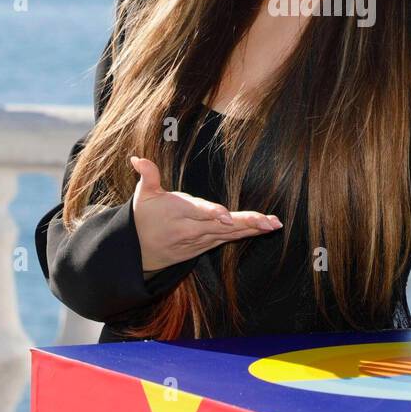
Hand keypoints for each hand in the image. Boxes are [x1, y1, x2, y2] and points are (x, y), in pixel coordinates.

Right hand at [129, 155, 280, 273]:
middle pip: (221, 226)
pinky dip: (246, 234)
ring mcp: (200, 240)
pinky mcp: (205, 246)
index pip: (197, 212)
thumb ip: (147, 175)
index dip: (212, 213)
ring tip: (273, 224)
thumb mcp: (142, 195)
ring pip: (229, 234)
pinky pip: (228, 240)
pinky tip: (264, 229)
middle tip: (267, 221)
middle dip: (245, 223)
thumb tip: (137, 158)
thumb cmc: (144, 218)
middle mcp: (191, 228)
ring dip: (253, 229)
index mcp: (177, 212)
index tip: (226, 217)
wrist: (139, 253)